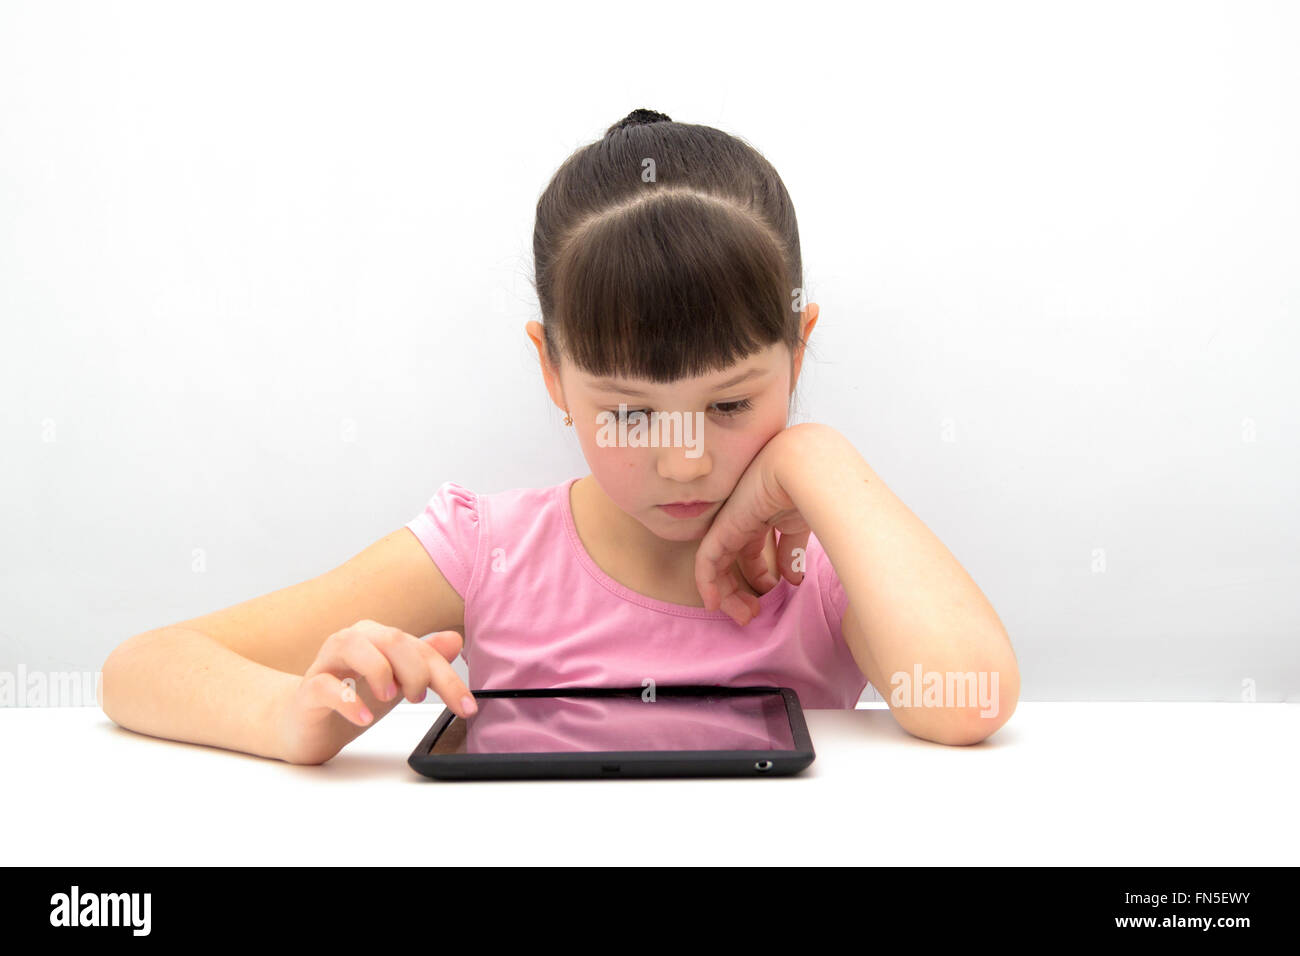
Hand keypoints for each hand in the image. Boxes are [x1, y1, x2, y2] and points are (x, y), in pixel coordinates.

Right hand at [275, 619, 473, 764]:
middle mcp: (352, 641)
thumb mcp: (396, 682)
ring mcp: (326, 663)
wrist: (305, 725)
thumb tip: (454, 640)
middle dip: (417, 671)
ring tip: (389, 697)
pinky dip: (348, 701)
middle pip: (393, 640)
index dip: (448, 677)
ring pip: (353, 645)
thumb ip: (424, 661)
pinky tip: (362, 717)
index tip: (467, 706)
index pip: (420, 648)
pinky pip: (325, 686)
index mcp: (377, 638)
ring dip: (380, 671)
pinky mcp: (307, 689)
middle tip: (418, 698)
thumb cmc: (351, 698)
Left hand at [695, 428, 811, 626]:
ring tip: (743, 615)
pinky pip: (706, 562)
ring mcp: (729, 523)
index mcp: (760, 517)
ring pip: (716, 565)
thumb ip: (792, 552)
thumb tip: (793, 580)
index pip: (750, 552)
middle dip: (740, 591)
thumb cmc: (809, 488)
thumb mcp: (799, 526)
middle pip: (731, 561)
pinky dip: (707, 584)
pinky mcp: (722, 528)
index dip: (758, 578)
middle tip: (752, 614)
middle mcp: (741, 520)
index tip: (770, 598)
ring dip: (726, 594)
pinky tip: (714, 603)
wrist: (803, 466)